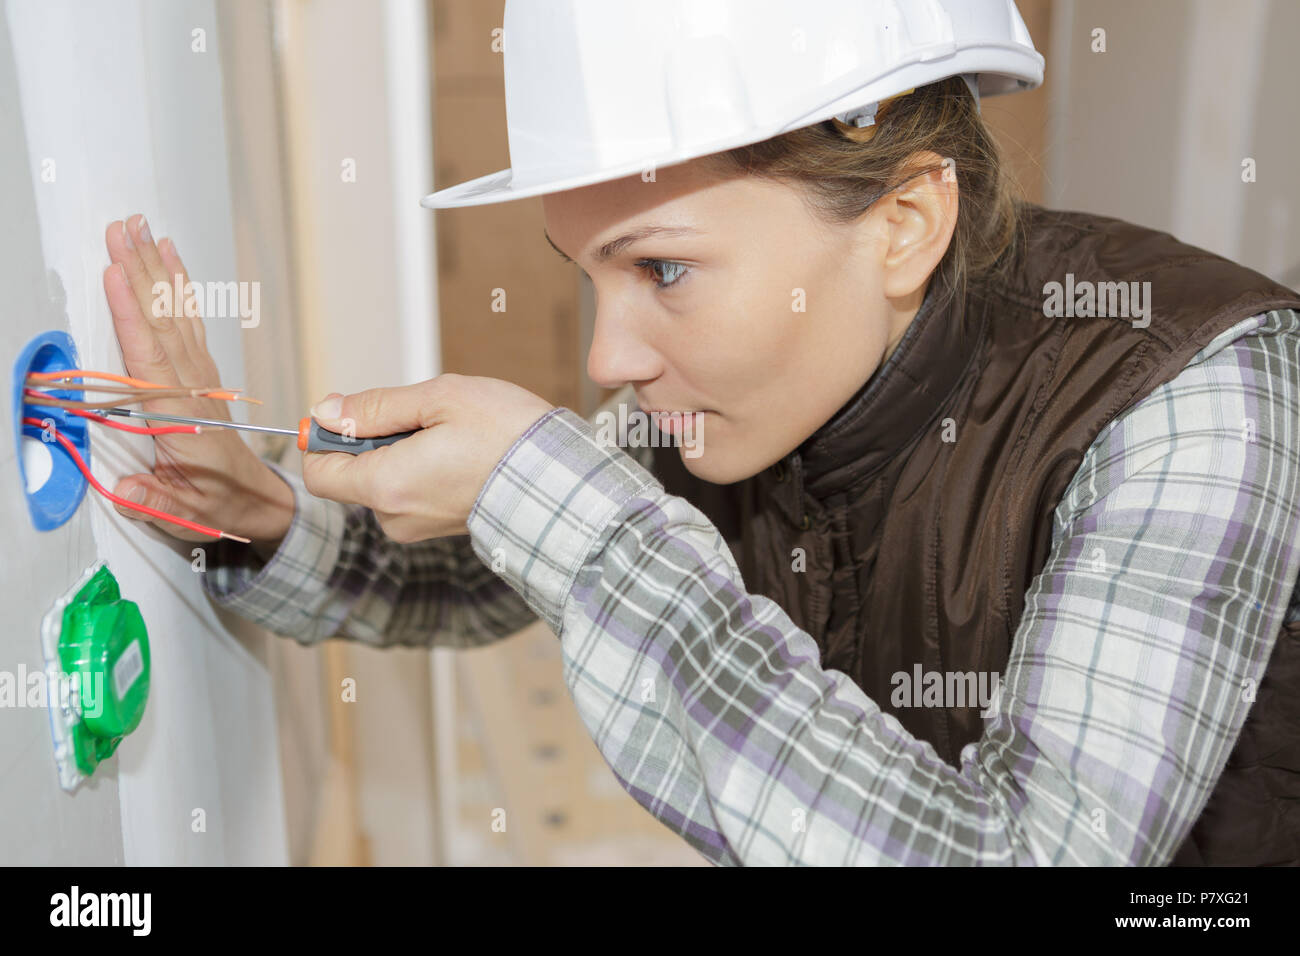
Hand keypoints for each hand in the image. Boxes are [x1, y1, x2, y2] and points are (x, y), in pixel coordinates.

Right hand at [103, 214, 293, 543]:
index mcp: (182, 417)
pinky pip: (190, 322)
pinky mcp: (203, 374)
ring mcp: (200, 377)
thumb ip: (153, 499)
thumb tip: (124, 491)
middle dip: (140, 272)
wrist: (257, 501)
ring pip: (176, 314)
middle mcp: (193, 388)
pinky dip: (179, 290)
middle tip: (123, 227)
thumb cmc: (218, 503)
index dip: (132, 317)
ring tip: (142, 230)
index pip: (151, 360)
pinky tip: (170, 262)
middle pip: (162, 321)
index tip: (116, 275)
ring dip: (157, 270)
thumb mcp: (186, 513)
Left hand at [301, 374, 554, 540]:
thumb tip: (325, 411)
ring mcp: (419, 527)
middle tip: (423, 418)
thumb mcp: (439, 398)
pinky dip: (425, 470)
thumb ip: (374, 406)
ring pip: (384, 482)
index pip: (319, 473)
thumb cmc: (507, 435)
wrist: (563, 481)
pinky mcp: (440, 528)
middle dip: (375, 440)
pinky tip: (462, 454)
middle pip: (353, 475)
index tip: (354, 413)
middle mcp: (395, 516)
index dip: (325, 438)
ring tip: (452, 436)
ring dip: (404, 453)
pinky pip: (413, 493)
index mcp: (387, 485)